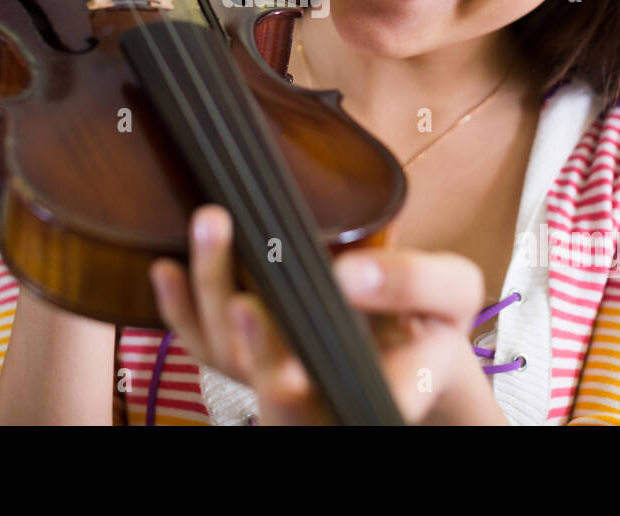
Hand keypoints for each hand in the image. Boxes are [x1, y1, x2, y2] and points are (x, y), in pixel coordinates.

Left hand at [150, 205, 505, 425]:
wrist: (413, 347)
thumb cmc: (433, 318)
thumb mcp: (453, 293)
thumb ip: (415, 282)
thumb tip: (353, 272)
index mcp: (370, 389)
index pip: (314, 391)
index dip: (280, 354)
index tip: (265, 303)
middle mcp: (315, 394)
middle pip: (265, 380)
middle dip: (246, 330)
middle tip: (232, 263)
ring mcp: (275, 379)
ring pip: (229, 355)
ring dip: (210, 292)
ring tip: (212, 225)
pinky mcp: (248, 360)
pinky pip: (204, 346)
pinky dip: (180, 309)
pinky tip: (166, 268)